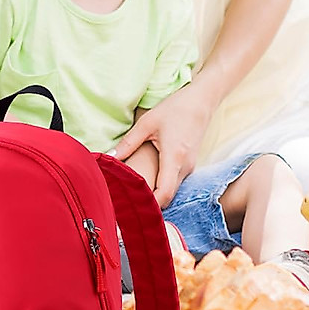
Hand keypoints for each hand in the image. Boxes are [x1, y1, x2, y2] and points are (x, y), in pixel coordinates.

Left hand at [112, 85, 213, 207]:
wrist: (200, 102)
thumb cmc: (174, 109)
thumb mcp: (147, 123)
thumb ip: (128, 143)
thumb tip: (108, 157)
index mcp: (174, 157)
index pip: (164, 193)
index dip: (150, 205)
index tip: (132, 207)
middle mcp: (185, 167)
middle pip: (168, 196)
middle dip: (149, 203)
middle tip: (126, 203)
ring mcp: (190, 168)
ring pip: (172, 191)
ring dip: (155, 195)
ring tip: (132, 193)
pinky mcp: (189, 165)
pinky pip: (175, 182)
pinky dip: (161, 186)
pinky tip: (146, 182)